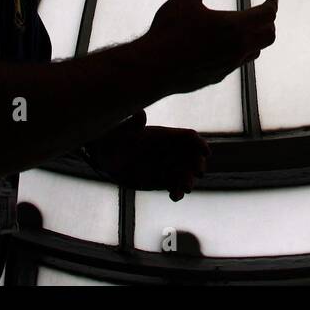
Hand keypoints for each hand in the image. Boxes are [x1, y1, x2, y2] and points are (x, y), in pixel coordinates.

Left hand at [87, 115, 210, 200]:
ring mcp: (166, 166)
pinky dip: (178, 192)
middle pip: (192, 157)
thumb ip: (131, 125)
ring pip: (185, 174)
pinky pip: (175, 187)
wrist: (104, 156)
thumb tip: (140, 113)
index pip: (188, 138)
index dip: (199, 144)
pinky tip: (174, 197)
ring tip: (185, 189)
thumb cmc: (113, 139)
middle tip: (197, 173)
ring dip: (188, 181)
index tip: (205, 153)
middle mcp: (169, 151)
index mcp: (164, 136)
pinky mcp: (161, 180)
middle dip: (197, 165)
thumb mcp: (121, 132)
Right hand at [145, 0, 276, 95]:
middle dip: (269, 22)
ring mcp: (229, 65)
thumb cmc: (169, 32)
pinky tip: (228, 48)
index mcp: (234, 27)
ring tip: (248, 30)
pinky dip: (242, 52)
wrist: (152, 69)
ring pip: (255, 52)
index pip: (266, 15)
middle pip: (268, 35)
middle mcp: (237, 48)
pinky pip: (239, 63)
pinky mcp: (218, 77)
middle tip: (264, 13)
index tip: (272, 0)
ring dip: (257, 39)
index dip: (271, 5)